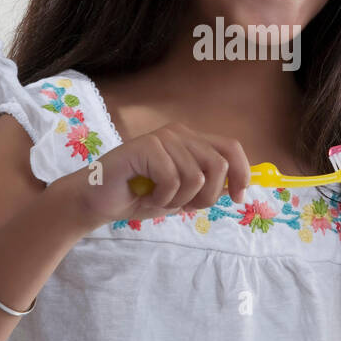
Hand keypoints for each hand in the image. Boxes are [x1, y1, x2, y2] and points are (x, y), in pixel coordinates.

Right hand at [60, 122, 250, 227]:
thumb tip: (238, 188)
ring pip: (197, 177)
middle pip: (218, 165)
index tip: (238, 198)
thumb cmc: (139, 196)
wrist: (98, 201)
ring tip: (158, 199)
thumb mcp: (182, 194)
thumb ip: (207, 186)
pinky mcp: (147, 147)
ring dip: (179, 200)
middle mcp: (180, 133)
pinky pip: (172, 180)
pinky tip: (146, 196)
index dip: (242, 173)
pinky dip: (161, 199)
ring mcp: (163, 137)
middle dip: (206, 196)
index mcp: (191, 140)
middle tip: (183, 206)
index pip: (231, 148)